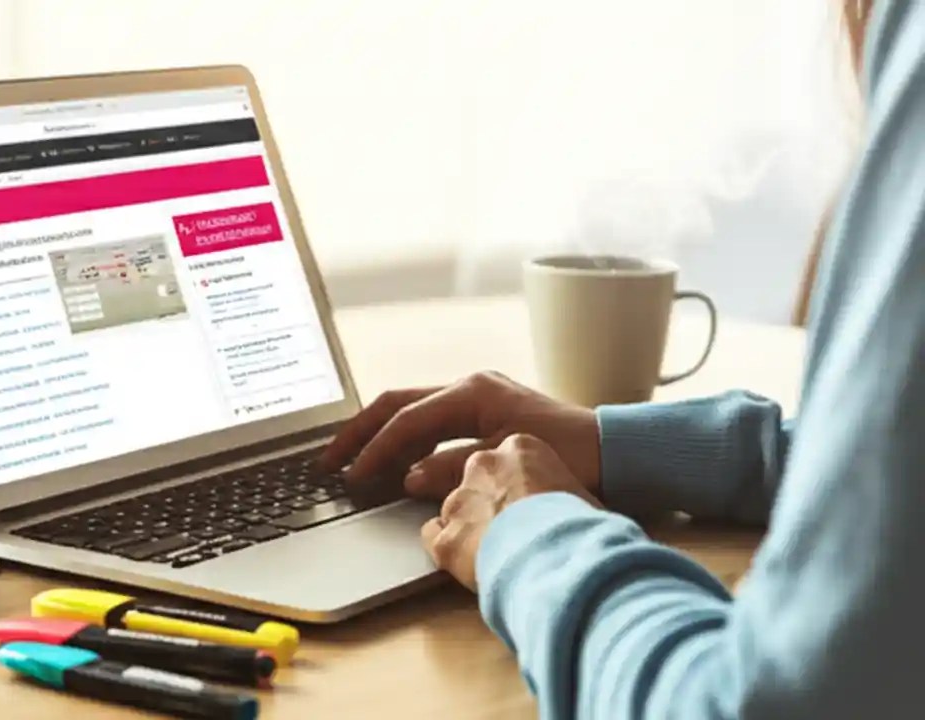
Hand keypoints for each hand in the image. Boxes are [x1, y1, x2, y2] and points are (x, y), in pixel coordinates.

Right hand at [321, 371, 600, 499]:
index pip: (407, 420)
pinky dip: (406, 442)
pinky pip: (431, 423)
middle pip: (397, 404)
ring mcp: (477, 397)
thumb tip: (406, 477)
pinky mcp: (484, 413)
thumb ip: (452, 469)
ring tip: (351, 464)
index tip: (351, 477)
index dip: (375, 449)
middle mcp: (470, 386)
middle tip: (328, 462)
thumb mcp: (506, 463)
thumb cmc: (571, 457)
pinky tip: (393, 465)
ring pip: (411, 411)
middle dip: (360, 432)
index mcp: (473, 391)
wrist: (617, 452)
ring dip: (380, 436)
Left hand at [421, 434, 601, 589]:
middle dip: (488, 504)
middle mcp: (482, 466)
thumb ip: (560, 496)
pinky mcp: (444, 539)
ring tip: (495, 556)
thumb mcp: (582, 497)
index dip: (518, 486)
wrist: (560, 559)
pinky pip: (433, 538)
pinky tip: (469, 566)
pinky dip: (447, 551)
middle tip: (511, 531)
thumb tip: (573, 518)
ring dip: (470, 530)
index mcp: (521, 449)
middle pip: (475, 482)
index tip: (528, 505)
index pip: (507, 460)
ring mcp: (458, 502)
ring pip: (454, 511)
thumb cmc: (583, 528)